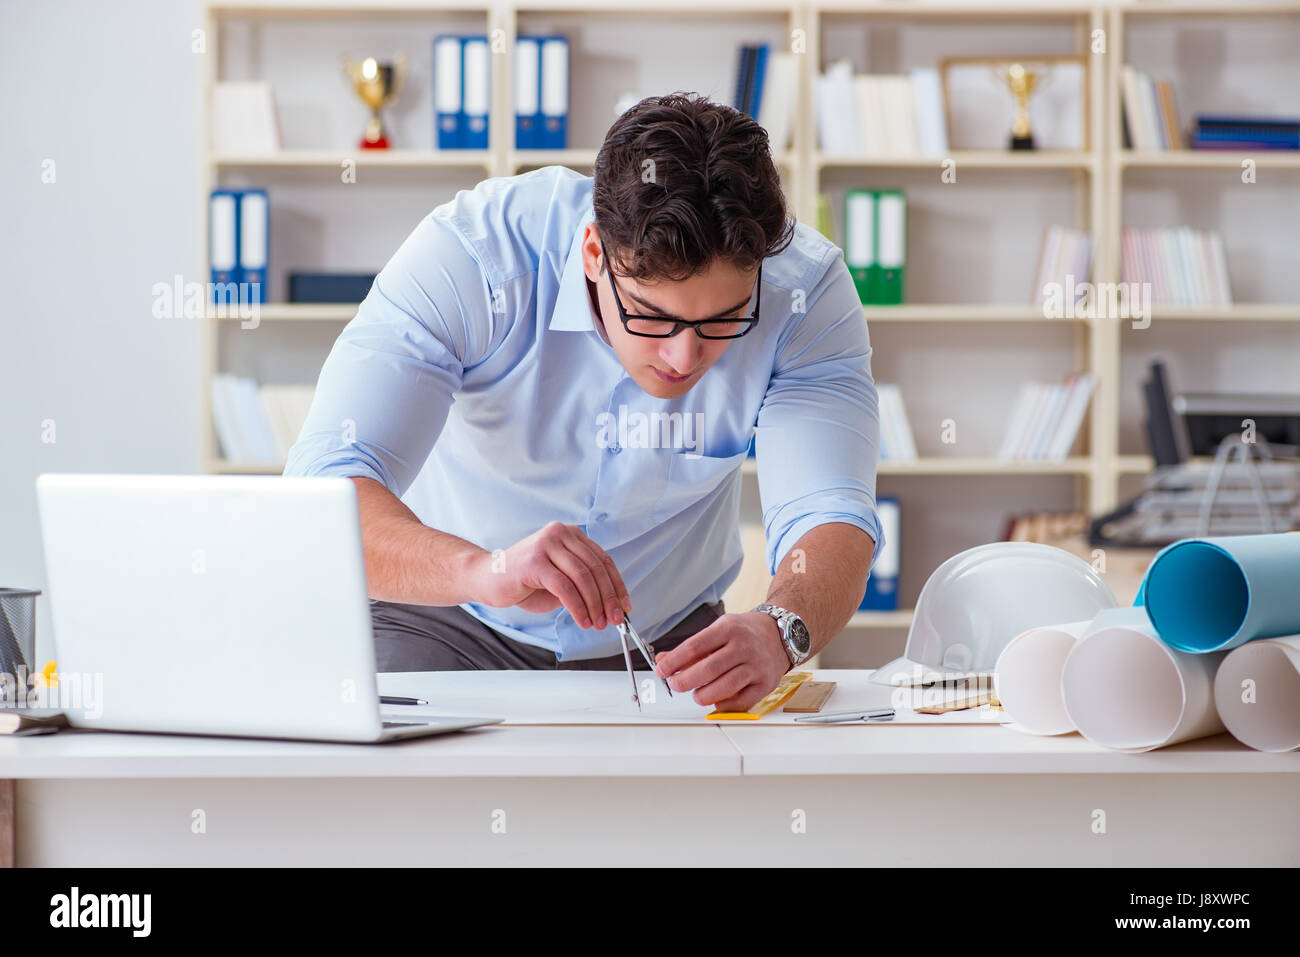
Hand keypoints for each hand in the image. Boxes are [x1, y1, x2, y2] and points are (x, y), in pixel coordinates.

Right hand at [468, 522, 630, 628]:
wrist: (486, 578)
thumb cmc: (524, 582)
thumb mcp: (560, 580)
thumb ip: (582, 584)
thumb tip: (610, 604)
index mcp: (570, 534)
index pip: (602, 559)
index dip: (617, 585)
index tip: (624, 606)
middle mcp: (560, 533)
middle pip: (595, 568)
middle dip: (608, 598)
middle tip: (614, 620)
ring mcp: (546, 544)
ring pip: (582, 577)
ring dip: (594, 605)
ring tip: (597, 623)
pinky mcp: (534, 561)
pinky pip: (565, 588)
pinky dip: (577, 607)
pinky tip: (581, 620)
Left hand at [653, 611, 788, 711]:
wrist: (779, 634)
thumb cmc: (744, 633)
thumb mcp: (717, 630)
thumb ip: (691, 648)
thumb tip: (663, 661)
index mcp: (728, 629)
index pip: (694, 647)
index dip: (673, 662)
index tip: (662, 670)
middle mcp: (743, 646)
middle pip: (708, 669)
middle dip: (685, 681)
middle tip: (675, 685)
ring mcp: (756, 666)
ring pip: (725, 687)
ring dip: (703, 695)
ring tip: (696, 695)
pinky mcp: (765, 684)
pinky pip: (742, 701)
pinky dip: (724, 705)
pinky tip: (715, 701)